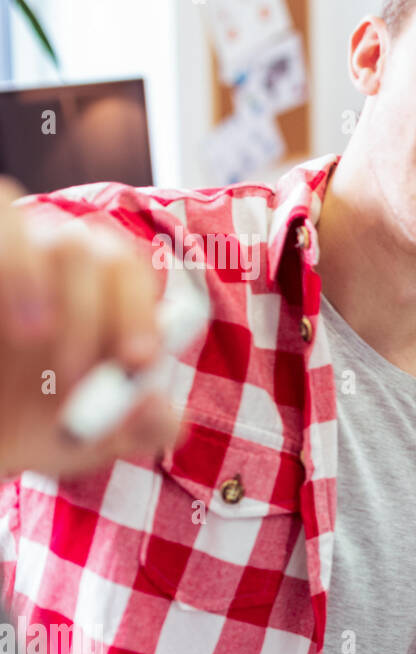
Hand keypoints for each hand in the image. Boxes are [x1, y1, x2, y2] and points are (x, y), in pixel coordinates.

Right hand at [0, 179, 179, 477]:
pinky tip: (6, 321)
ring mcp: (22, 250)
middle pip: (103, 254)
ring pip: (48, 235)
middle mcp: (69, 263)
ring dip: (41, 283)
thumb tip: (162, 408)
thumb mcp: (94, 438)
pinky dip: (9, 265)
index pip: (142, 278)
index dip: (143, 314)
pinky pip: (3, 216)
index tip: (137, 362)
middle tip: (77, 376)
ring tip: (32, 339)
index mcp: (113, 299)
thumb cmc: (40, 423)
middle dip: (99, 314)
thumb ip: (143, 427)